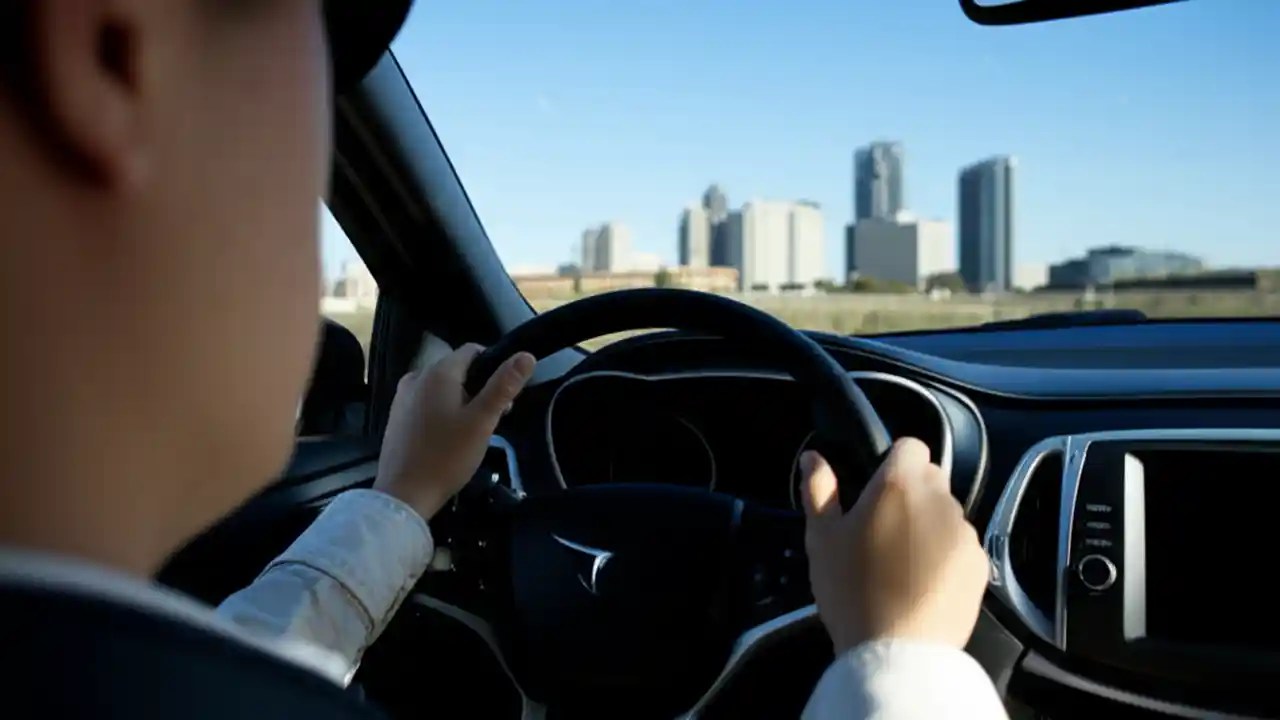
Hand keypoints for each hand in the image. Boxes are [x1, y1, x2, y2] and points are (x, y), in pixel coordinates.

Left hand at [373, 344, 534, 519]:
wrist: (404, 494)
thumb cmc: (447, 456)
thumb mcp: (482, 421)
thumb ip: (504, 385)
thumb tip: (526, 355)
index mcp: (438, 372)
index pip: (473, 351)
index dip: (494, 367)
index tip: (505, 397)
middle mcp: (417, 376)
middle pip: (457, 369)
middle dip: (480, 387)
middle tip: (493, 419)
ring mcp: (403, 396)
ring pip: (442, 387)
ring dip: (462, 400)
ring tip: (473, 431)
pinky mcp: (397, 416)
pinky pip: (427, 401)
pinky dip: (443, 410)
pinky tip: (449, 437)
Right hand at [800, 438, 987, 654]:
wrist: (897, 651)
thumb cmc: (850, 589)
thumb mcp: (821, 539)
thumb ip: (819, 490)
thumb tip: (813, 457)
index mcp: (899, 485)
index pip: (910, 446)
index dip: (894, 462)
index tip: (877, 490)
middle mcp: (940, 499)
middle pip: (931, 479)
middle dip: (912, 494)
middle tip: (884, 530)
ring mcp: (965, 533)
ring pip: (948, 514)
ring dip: (930, 525)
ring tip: (904, 564)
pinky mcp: (981, 565)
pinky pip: (962, 546)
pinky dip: (947, 556)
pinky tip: (925, 585)